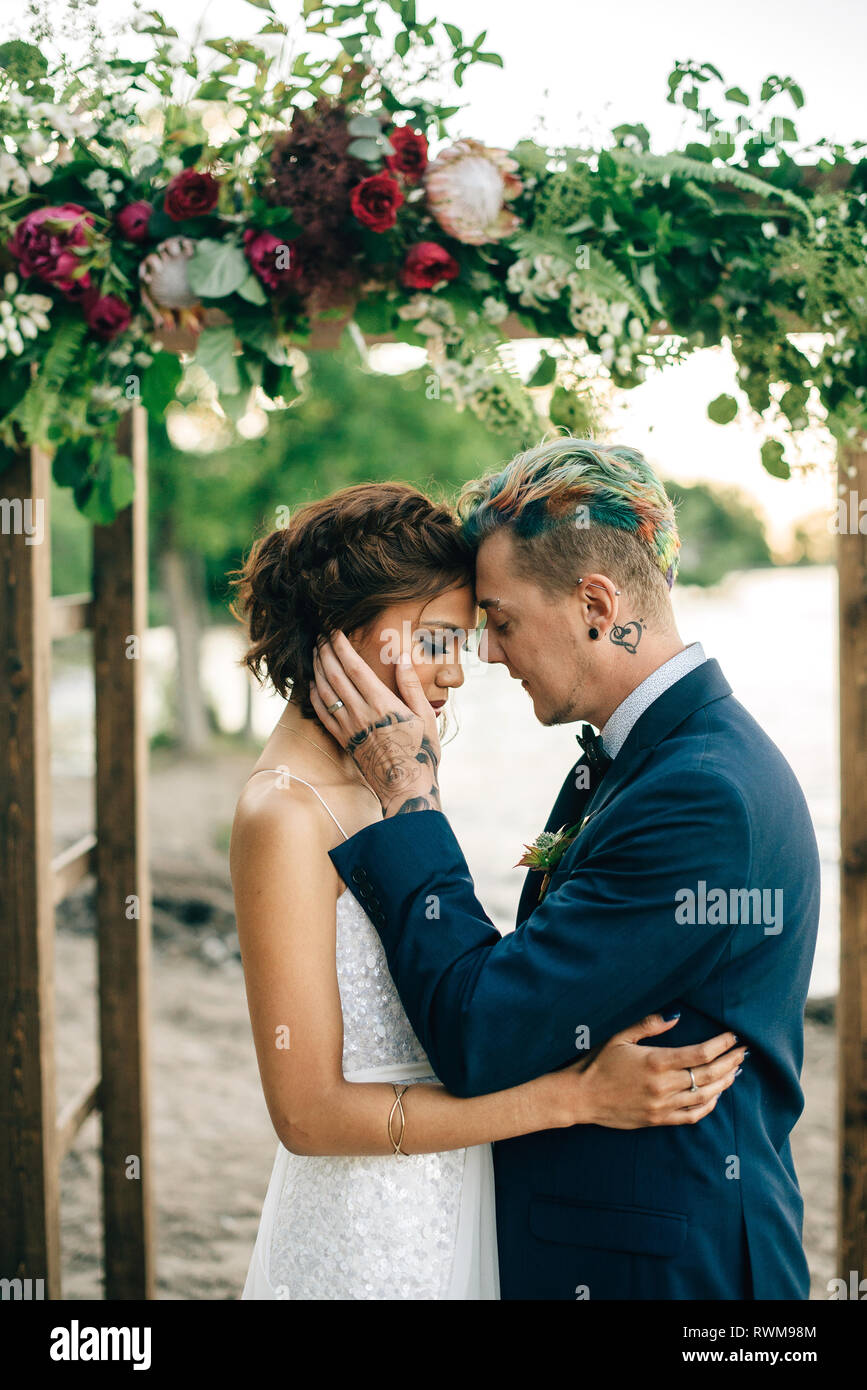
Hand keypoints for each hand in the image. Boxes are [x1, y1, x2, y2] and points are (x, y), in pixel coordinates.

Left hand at [310, 632, 441, 816]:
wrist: (406, 789)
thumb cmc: (421, 752)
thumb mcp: (425, 716)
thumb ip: (411, 685)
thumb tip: (402, 656)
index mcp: (382, 703)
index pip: (354, 667)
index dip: (341, 647)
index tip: (335, 631)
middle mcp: (361, 713)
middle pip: (335, 675)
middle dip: (325, 652)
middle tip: (320, 635)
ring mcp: (349, 727)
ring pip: (325, 692)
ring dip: (317, 669)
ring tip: (315, 653)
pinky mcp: (343, 740)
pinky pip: (322, 714)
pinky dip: (314, 696)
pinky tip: (311, 684)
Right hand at [553, 1014, 746, 1129]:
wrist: (580, 1096)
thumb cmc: (597, 1062)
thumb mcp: (619, 1036)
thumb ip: (649, 1025)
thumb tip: (676, 1015)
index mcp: (655, 1062)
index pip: (700, 1054)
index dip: (721, 1045)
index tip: (734, 1037)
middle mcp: (663, 1086)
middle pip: (708, 1075)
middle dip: (730, 1062)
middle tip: (743, 1053)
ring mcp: (662, 1106)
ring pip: (705, 1096)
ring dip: (724, 1083)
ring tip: (735, 1071)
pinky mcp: (658, 1120)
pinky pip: (692, 1116)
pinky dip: (708, 1106)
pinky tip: (716, 1095)